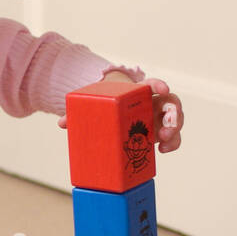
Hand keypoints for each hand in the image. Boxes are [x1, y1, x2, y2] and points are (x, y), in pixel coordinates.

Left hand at [57, 74, 183, 152]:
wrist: (111, 110)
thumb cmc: (105, 104)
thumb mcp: (94, 105)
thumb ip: (79, 112)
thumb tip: (62, 123)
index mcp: (138, 91)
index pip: (152, 84)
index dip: (159, 85)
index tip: (162, 89)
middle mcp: (152, 103)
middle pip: (171, 103)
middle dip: (173, 114)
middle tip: (165, 128)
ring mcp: (158, 118)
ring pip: (174, 120)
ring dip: (174, 130)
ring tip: (164, 142)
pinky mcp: (158, 132)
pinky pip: (171, 137)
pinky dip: (171, 143)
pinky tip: (162, 151)